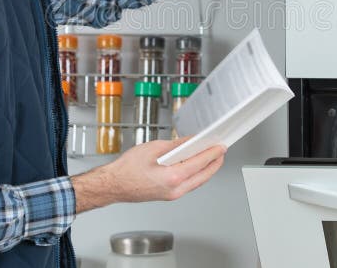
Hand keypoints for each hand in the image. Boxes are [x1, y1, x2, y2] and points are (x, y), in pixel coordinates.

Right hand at [70, 137, 225, 211]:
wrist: (114, 185)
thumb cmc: (127, 169)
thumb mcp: (153, 148)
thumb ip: (176, 145)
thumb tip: (190, 141)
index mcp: (172, 177)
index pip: (200, 163)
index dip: (213, 153)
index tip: (220, 146)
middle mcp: (175, 190)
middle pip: (203, 176)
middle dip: (215, 163)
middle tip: (222, 151)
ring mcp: (172, 195)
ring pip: (197, 182)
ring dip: (207, 170)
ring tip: (213, 157)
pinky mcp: (169, 195)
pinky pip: (189, 185)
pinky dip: (196, 175)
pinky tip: (197, 166)